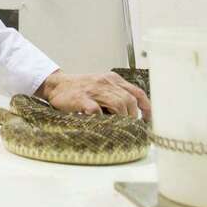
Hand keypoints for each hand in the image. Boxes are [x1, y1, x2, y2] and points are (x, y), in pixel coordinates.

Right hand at [35, 70, 150, 119]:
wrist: (57, 85)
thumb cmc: (81, 88)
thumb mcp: (102, 85)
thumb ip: (116, 94)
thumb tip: (133, 114)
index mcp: (113, 79)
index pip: (137, 92)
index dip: (147, 107)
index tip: (149, 119)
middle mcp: (106, 83)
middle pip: (130, 100)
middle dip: (133, 116)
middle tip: (130, 126)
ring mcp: (94, 90)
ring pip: (118, 104)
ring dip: (121, 118)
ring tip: (119, 126)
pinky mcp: (82, 99)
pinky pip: (97, 110)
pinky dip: (101, 119)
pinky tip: (101, 123)